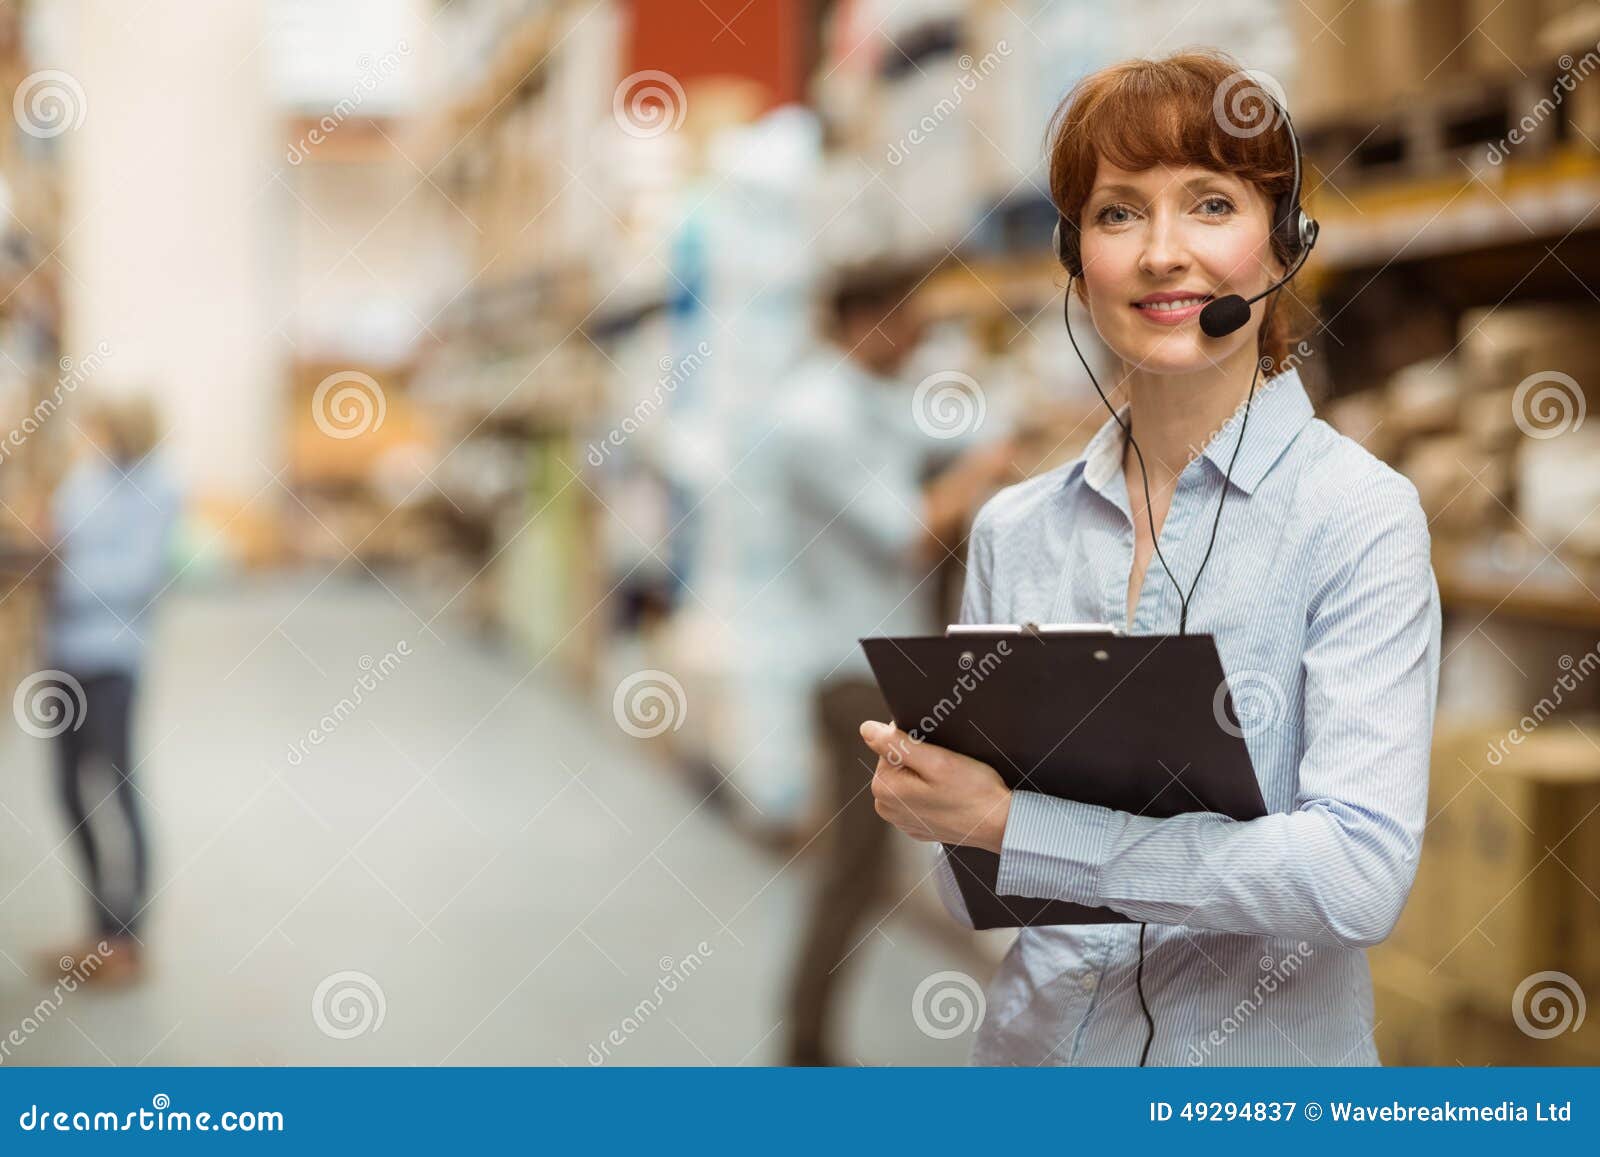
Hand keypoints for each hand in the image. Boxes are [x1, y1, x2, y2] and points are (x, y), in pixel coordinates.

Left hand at [858, 720, 1010, 853]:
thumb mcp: (936, 760)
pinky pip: (919, 797)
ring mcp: (902, 820)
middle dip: (921, 760)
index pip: (890, 745)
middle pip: (897, 763)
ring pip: (909, 779)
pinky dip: (932, 793)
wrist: (1000, 824)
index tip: (937, 753)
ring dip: (927, 776)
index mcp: (884, 789)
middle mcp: (887, 808)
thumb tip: (867, 729)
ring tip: (950, 784)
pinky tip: (950, 797)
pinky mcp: (918, 826)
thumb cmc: (974, 793)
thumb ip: (896, 744)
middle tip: (947, 769)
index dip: (915, 742)